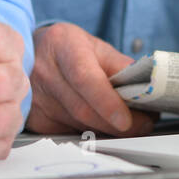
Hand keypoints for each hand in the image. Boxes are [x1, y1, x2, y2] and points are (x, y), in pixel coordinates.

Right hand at [27, 22, 156, 136]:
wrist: (33, 52)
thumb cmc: (68, 48)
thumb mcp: (95, 46)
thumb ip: (120, 66)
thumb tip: (146, 88)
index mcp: (63, 46)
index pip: (85, 78)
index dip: (106, 102)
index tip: (126, 120)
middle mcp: (45, 72)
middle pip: (83, 109)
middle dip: (117, 123)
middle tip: (144, 123)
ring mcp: (37, 98)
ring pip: (78, 125)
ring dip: (107, 129)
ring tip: (129, 122)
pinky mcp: (36, 119)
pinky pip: (69, 133)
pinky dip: (91, 132)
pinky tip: (101, 124)